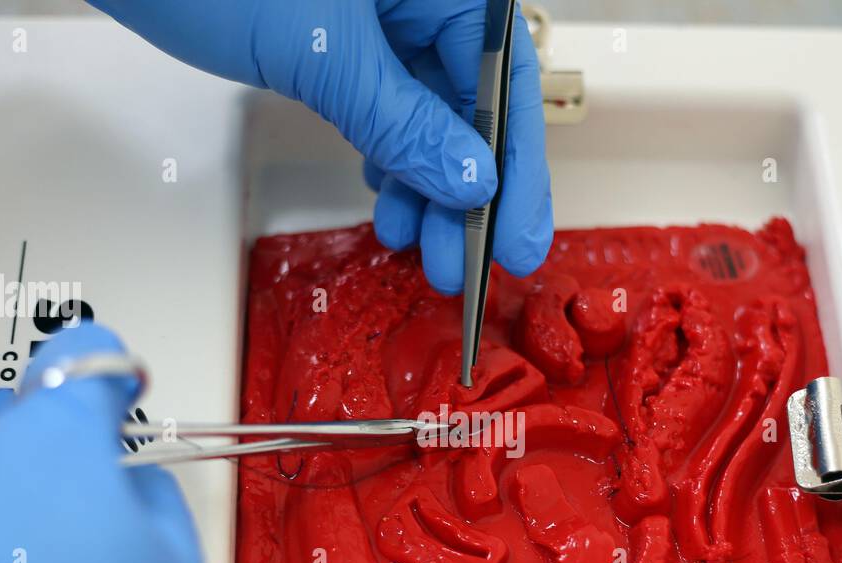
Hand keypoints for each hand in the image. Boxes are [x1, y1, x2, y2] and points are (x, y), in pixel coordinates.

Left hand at [89, 0, 552, 293]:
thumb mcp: (322, 54)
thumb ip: (404, 120)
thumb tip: (470, 181)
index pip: (506, 75)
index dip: (518, 164)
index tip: (517, 235)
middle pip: (470, 98)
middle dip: (466, 187)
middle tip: (462, 258)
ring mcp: (375, 9)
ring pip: (424, 107)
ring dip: (423, 181)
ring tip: (412, 241)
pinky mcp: (334, 32)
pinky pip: (382, 100)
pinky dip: (386, 152)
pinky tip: (385, 194)